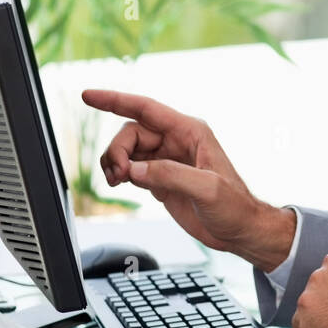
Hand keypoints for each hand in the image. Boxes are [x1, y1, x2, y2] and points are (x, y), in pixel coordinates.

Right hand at [81, 89, 294, 270]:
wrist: (240, 231)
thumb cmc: (235, 206)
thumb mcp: (208, 189)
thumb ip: (171, 176)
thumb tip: (134, 168)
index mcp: (190, 131)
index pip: (145, 108)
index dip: (115, 100)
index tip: (88, 96)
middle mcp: (176, 140)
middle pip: (131, 132)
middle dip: (117, 151)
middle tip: (117, 175)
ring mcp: (167, 159)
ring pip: (127, 150)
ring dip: (114, 162)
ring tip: (116, 181)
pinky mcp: (160, 178)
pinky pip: (130, 167)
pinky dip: (118, 173)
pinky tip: (120, 183)